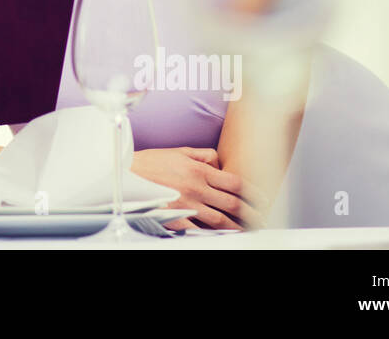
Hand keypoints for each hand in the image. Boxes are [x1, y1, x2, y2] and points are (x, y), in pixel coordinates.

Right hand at [130, 147, 266, 230]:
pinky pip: (200, 229)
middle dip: (253, 212)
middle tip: (263, 218)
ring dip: (238, 226)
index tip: (264, 199)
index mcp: (198, 169)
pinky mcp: (175, 216)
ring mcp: (186, 203)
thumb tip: (220, 162)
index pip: (235, 182)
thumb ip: (203, 155)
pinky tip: (223, 236)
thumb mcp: (179, 152)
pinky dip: (214, 234)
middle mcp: (196, 186)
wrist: (124, 174)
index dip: (254, 192)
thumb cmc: (150, 162)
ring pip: (221, 219)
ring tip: (249, 230)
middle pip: (233, 203)